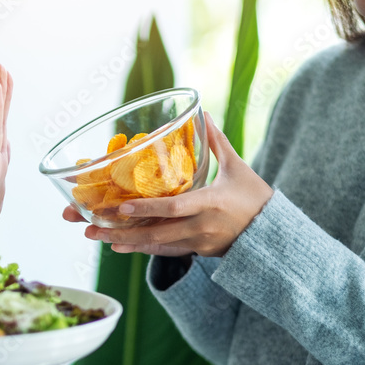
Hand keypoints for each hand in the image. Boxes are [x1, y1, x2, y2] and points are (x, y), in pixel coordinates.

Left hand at [70, 112, 273, 257]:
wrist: (273, 235)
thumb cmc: (255, 196)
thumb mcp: (237, 167)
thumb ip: (217, 141)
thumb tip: (203, 112)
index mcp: (211, 203)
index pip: (174, 207)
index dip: (146, 208)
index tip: (120, 206)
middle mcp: (202, 227)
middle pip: (156, 233)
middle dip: (121, 232)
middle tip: (90, 228)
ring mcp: (199, 243)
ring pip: (156, 246)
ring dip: (125, 242)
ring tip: (96, 236)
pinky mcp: (198, 252)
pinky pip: (165, 252)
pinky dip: (142, 248)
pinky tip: (120, 244)